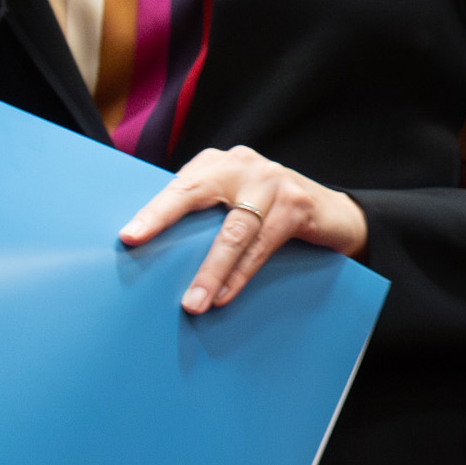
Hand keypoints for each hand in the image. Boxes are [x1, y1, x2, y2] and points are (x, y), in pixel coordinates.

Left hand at [120, 147, 368, 313]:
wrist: (337, 215)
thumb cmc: (273, 212)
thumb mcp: (236, 201)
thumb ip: (206, 211)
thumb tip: (157, 250)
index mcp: (219, 163)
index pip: (179, 185)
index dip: (153, 210)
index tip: (128, 235)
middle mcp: (243, 165)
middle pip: (196, 193)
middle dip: (164, 218)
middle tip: (136, 241)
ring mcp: (273, 182)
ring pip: (233, 232)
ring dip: (211, 270)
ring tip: (193, 302)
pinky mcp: (297, 205)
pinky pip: (261, 246)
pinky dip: (241, 274)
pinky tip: (224, 295)